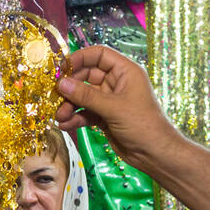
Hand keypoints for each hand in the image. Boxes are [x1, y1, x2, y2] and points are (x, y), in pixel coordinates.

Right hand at [55, 45, 180, 173]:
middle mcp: (116, 83)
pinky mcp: (104, 117)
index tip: (62, 68)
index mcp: (125, 71)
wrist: (154, 153)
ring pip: (83, 97)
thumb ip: (86, 96)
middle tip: (55, 95)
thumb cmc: (143, 125)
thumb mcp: (114, 108)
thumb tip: (62, 84)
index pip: (99, 55)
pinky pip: (85, 113)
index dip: (80, 58)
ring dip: (70, 105)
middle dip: (71, 87)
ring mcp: (110, 100)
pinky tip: (66, 124)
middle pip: (87, 76)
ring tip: (59, 116)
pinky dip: (75, 118)